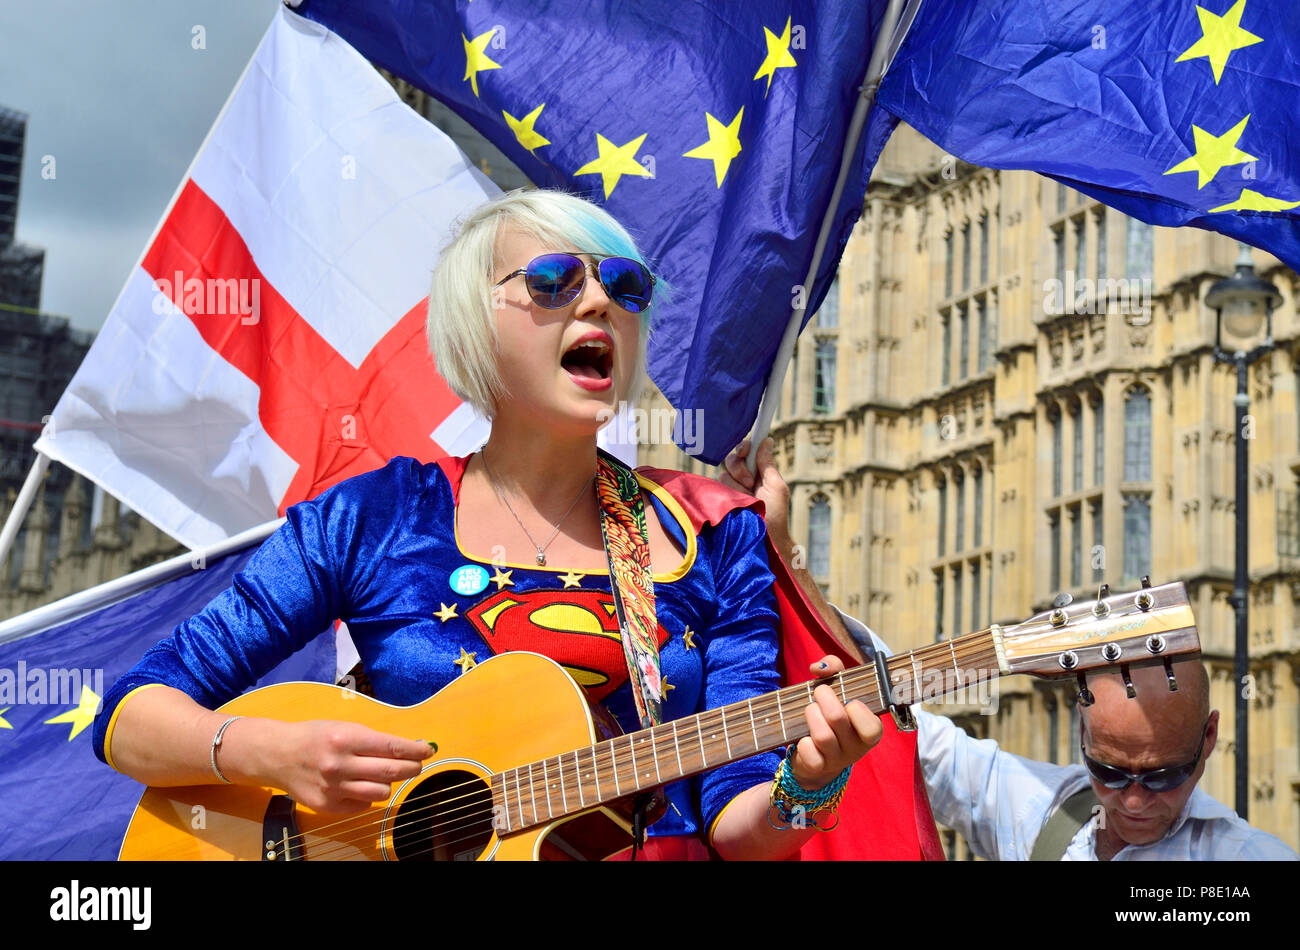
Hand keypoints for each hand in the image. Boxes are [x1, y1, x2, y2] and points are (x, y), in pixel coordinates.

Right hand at [229, 718, 433, 813]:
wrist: (278, 756)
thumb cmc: (316, 737)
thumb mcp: (344, 727)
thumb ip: (374, 740)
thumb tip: (410, 748)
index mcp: (347, 738)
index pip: (392, 747)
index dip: (415, 750)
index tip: (428, 750)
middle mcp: (340, 764)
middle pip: (392, 772)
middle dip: (411, 768)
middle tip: (416, 764)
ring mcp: (333, 788)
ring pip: (381, 793)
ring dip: (390, 784)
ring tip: (386, 775)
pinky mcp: (327, 806)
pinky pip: (363, 805)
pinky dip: (368, 797)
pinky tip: (361, 785)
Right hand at [720, 438, 790, 549]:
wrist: (764, 538)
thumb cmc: (775, 514)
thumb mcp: (776, 486)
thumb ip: (768, 464)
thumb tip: (767, 440)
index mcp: (758, 471)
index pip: (746, 451)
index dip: (743, 446)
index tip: (745, 450)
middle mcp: (742, 478)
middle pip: (732, 459)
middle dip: (740, 469)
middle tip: (751, 483)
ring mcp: (730, 489)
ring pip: (724, 473)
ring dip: (737, 485)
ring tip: (747, 500)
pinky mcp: (720, 499)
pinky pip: (716, 486)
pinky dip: (728, 492)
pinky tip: (736, 503)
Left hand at [789, 655, 881, 788]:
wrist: (816, 755)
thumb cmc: (831, 714)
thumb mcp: (838, 689)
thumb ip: (834, 668)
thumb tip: (819, 667)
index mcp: (870, 730)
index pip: (872, 726)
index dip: (856, 709)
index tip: (848, 700)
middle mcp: (857, 748)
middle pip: (838, 718)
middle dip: (823, 697)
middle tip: (819, 692)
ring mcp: (837, 760)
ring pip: (822, 735)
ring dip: (811, 715)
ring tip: (810, 710)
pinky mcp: (817, 767)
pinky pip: (808, 751)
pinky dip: (802, 741)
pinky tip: (804, 737)